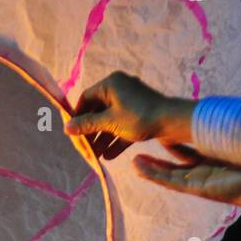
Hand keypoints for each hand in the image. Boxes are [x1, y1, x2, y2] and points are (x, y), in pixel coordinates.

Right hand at [65, 72, 195, 159]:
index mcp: (111, 84)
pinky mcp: (140, 113)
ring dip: (102, 138)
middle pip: (98, 111)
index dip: (77, 116)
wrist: (173, 121)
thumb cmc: (138, 117)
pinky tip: (109, 156)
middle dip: (91, 131)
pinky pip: (123, 125)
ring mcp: (131, 101)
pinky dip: (116, 138)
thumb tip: (66, 128)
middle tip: (84, 147)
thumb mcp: (109, 122)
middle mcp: (120, 89)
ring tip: (95, 156)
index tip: (72, 132)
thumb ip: (87, 125)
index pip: (86, 98)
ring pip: (111, 120)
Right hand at [133, 150, 240, 240]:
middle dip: (158, 160)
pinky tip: (138, 167)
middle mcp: (204, 174)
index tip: (163, 135)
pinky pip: (168, 180)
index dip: (177, 145)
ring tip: (133, 162)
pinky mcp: (193, 187)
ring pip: (167, 175)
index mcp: (216, 163)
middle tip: (140, 152)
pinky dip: (153, 173)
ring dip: (150, 169)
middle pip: (175, 167)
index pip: (191, 153)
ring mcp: (197, 182)